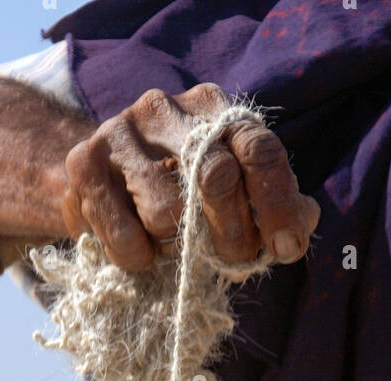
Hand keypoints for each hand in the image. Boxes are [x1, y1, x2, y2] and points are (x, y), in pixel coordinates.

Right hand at [61, 83, 319, 268]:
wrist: (92, 182)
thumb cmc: (174, 192)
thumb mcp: (228, 192)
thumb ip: (269, 202)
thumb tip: (304, 221)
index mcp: (213, 110)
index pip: (259, 148)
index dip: (278, 203)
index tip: (286, 248)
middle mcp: (168, 109)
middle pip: (218, 177)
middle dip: (234, 235)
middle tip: (232, 261)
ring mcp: (122, 131)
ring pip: (168, 213)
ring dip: (177, 249)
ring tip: (169, 244)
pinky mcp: (86, 163)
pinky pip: (127, 236)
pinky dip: (140, 259)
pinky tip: (139, 248)